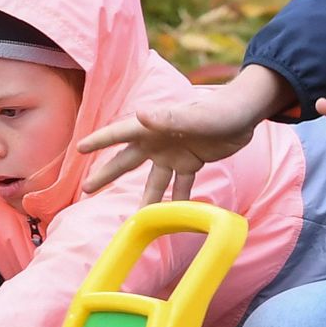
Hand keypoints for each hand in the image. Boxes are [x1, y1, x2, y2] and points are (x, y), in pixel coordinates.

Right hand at [77, 65, 293, 202]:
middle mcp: (159, 140)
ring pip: (153, 180)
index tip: (79, 149)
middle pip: (127, 160)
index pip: (121, 133)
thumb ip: (169, 117)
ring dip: (144, 197)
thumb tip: (139, 115)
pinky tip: (171, 217)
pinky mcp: (191, 163)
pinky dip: (177, 200)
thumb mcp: (196, 115)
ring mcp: (174, 153)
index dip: (100, 140)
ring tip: (133, 217)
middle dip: (108, 174)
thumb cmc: (220, 109)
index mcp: (154, 124)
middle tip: (87, 190)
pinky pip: (180, 185)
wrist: (246, 114)